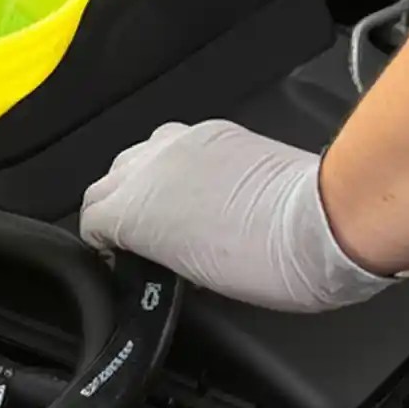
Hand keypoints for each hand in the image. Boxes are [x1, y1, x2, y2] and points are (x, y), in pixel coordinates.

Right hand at [80, 120, 393, 311]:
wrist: (317, 226)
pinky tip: (202, 184)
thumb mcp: (192, 276)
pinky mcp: (214, 131)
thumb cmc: (265, 263)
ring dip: (143, 179)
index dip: (103, 241)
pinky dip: (180, 163)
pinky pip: (179, 143)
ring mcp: (181, 144)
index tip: (120, 254)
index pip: (91, 218)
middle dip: (115, 207)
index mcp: (133, 210)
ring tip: (168, 204)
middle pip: (106, 183)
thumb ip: (157, 251)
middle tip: (140, 233)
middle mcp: (148, 168)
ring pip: (138, 156)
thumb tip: (156, 248)